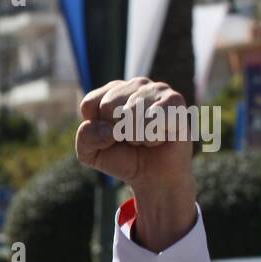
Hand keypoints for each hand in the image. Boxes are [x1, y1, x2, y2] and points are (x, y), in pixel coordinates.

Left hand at [76, 77, 193, 187]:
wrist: (155, 177)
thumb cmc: (123, 159)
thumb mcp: (90, 153)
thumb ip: (85, 137)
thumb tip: (108, 129)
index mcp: (111, 91)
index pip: (89, 104)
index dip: (97, 129)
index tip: (110, 136)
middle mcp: (134, 84)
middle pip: (107, 107)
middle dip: (117, 133)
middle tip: (132, 138)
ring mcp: (156, 89)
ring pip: (130, 114)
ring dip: (137, 137)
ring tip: (146, 138)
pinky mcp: (175, 100)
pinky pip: (153, 119)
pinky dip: (153, 136)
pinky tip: (161, 136)